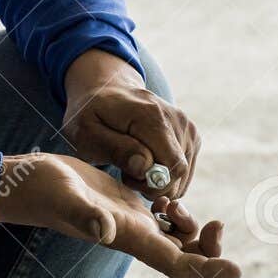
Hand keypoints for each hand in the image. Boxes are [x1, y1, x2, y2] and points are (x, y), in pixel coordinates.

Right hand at [0, 153, 240, 277]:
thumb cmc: (42, 190)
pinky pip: (159, 220)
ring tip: (183, 207)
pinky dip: (174, 213)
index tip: (238, 271)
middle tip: (220, 224)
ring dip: (192, 230)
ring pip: (173, 239)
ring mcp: (128, 223)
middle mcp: (132, 235)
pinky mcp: (123, 207)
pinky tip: (171, 198)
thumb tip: (104, 231)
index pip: (177, 264)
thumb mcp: (66, 197)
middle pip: (183, 256)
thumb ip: (84, 215)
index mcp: (128, 237)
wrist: (25, 184)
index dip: (208, 269)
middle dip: (208, 249)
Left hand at [62, 49, 200, 199]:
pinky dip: (165, 175)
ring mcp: (187, 126)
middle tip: (127, 174)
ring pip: (183, 175)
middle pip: (179, 173)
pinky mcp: (190, 135)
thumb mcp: (88, 134)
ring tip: (133, 165)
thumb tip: (146, 168)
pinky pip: (184, 171)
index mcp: (152, 116)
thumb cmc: (91, 115)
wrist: (107, 91)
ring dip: (158, 181)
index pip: (172, 167)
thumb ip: (117, 150)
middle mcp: (176, 119)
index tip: (125, 176)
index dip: (151, 184)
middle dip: (153, 186)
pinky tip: (146, 163)